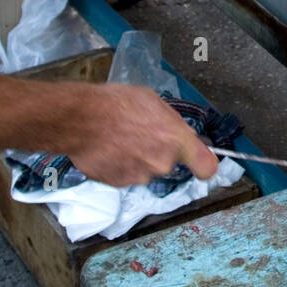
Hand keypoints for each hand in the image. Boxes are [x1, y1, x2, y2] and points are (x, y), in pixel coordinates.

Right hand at [66, 84, 218, 187]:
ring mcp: (140, 177)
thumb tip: (178, 134)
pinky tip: (108, 148)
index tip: (198, 160)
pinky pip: (125, 175)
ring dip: (137, 159)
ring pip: (145, 169)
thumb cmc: (117, 103)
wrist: (80, 120)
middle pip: (169, 163)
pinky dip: (119, 166)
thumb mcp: (153, 102)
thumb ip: (170, 123)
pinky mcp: (118, 185)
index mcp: (176, 141)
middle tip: (140, 134)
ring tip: (119, 139)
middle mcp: (162, 163)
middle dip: (158, 152)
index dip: (203, 164)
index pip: (206, 167)